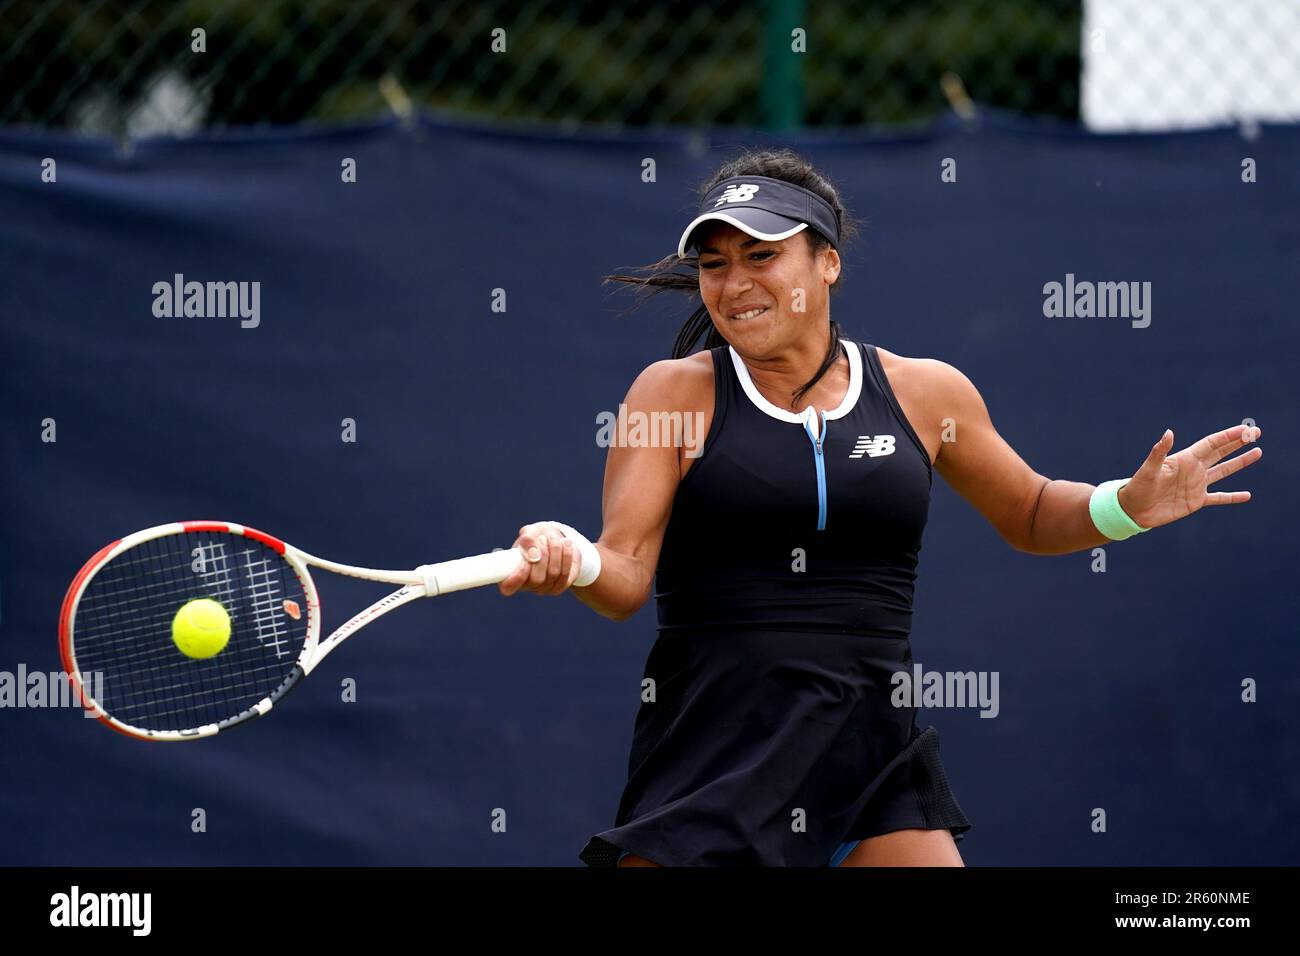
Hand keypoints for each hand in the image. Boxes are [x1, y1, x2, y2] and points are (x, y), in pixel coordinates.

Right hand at [498, 522, 582, 596]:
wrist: (553, 539)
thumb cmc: (535, 538)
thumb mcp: (529, 534)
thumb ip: (527, 541)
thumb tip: (533, 555)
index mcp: (511, 575)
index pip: (508, 587)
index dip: (517, 577)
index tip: (527, 558)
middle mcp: (527, 586)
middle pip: (537, 579)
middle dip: (543, 555)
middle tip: (543, 538)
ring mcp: (544, 588)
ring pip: (553, 574)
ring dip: (556, 552)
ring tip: (555, 536)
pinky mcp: (559, 586)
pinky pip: (566, 575)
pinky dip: (567, 557)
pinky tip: (567, 544)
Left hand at [1117, 423, 1261, 529]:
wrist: (1132, 510)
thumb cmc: (1137, 487)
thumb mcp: (1148, 469)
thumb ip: (1159, 452)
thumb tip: (1169, 432)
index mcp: (1184, 459)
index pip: (1211, 444)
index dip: (1229, 436)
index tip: (1246, 430)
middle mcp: (1193, 470)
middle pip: (1220, 453)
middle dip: (1238, 443)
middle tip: (1257, 433)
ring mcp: (1196, 485)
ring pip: (1223, 471)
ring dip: (1239, 463)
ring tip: (1257, 453)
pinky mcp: (1195, 501)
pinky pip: (1218, 498)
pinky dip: (1232, 497)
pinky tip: (1246, 495)